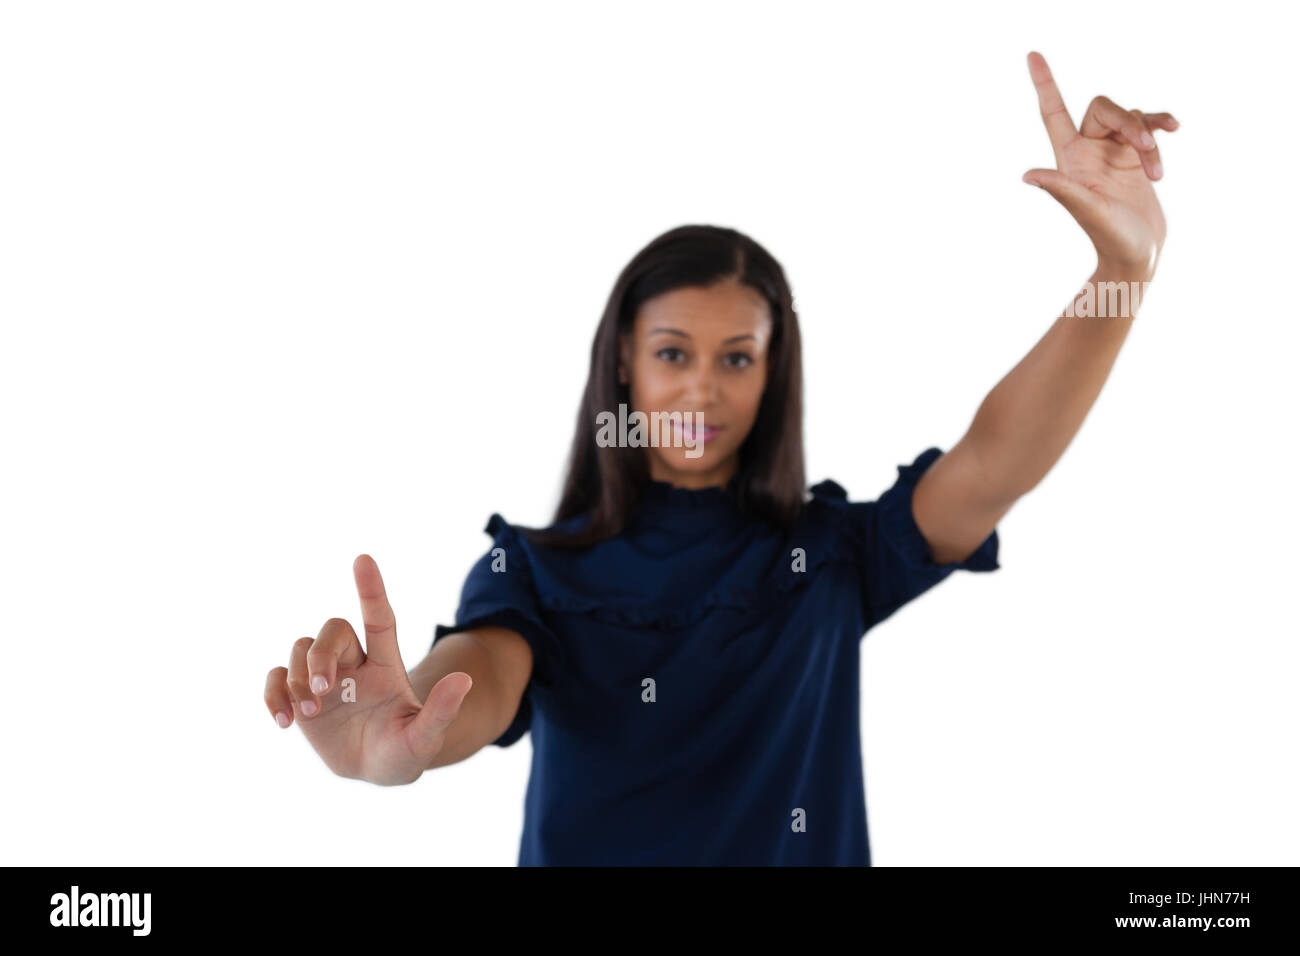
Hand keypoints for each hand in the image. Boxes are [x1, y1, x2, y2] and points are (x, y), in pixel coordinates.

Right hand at [263, 554, 472, 785]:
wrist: (378, 770)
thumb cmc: (406, 752)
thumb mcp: (425, 739)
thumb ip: (441, 711)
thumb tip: (465, 680)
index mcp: (386, 666)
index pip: (379, 618)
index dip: (371, 589)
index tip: (363, 559)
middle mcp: (354, 663)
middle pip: (333, 631)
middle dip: (322, 656)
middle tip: (323, 693)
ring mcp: (325, 679)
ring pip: (301, 650)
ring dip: (299, 680)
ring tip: (309, 715)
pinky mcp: (300, 697)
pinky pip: (277, 677)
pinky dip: (273, 694)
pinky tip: (283, 721)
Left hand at [1022, 51, 1178, 280]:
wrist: (1136, 256)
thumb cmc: (1110, 238)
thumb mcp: (1088, 210)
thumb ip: (1063, 188)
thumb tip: (1027, 175)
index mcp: (1069, 160)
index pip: (1053, 112)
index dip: (1044, 84)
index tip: (1032, 54)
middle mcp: (1087, 152)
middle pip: (1103, 108)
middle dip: (1128, 123)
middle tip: (1147, 149)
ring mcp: (1112, 153)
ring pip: (1130, 119)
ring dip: (1148, 138)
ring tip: (1156, 173)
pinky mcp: (1135, 158)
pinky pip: (1148, 127)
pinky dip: (1159, 129)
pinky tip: (1171, 138)